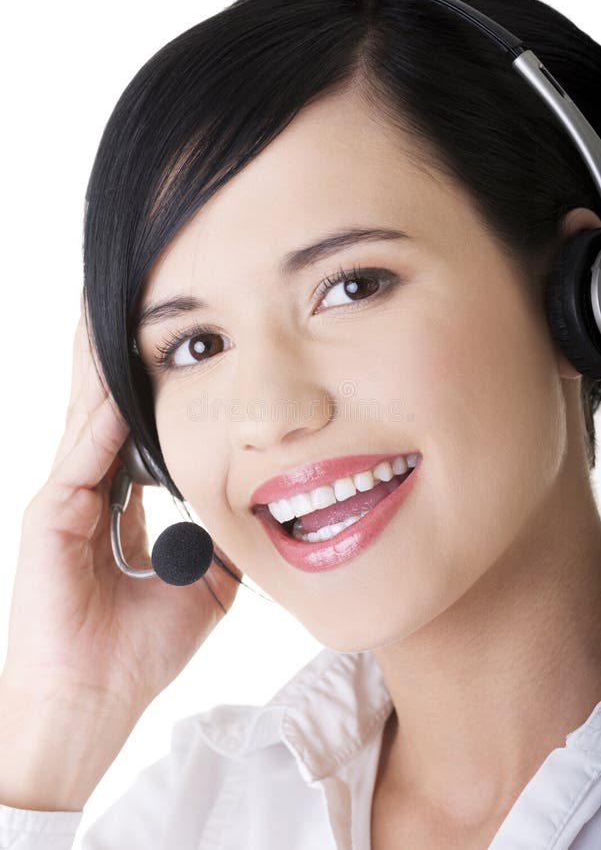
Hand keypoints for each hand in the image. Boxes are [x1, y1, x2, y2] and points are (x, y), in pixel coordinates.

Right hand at [2, 292, 242, 720]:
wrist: (91, 702)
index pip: (136, 428)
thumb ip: (223, 540)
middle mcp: (90, 490)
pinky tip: (113, 369)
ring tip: (112, 305)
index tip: (180, 344)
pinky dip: (101, 410)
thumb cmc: (139, 651)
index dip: (154, 387)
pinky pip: (84, 449)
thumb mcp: (203, 584)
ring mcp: (66, 497)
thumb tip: (264, 507)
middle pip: (106, 406)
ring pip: (88, 413)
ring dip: (102, 362)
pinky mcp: (51, 513)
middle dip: (118, 355)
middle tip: (136, 296)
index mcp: (121, 504)